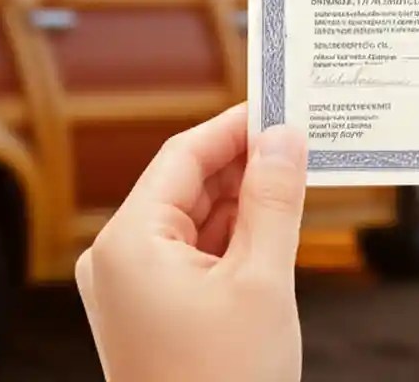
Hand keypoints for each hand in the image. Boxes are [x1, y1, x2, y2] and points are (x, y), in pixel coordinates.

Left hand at [75, 104, 306, 381]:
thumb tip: (285, 138)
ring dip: (243, 202)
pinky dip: (233, 240)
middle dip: (244, 164)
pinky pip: (193, 256)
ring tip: (298, 180)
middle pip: (186, 186)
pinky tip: (276, 226)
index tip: (280, 105)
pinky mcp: (150, 313)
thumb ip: (275, 200)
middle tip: (301, 140)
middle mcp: (117, 259)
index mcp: (127, 242)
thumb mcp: (262, 281)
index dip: (234, 127)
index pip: (182, 156)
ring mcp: (131, 289)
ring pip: (193, 221)